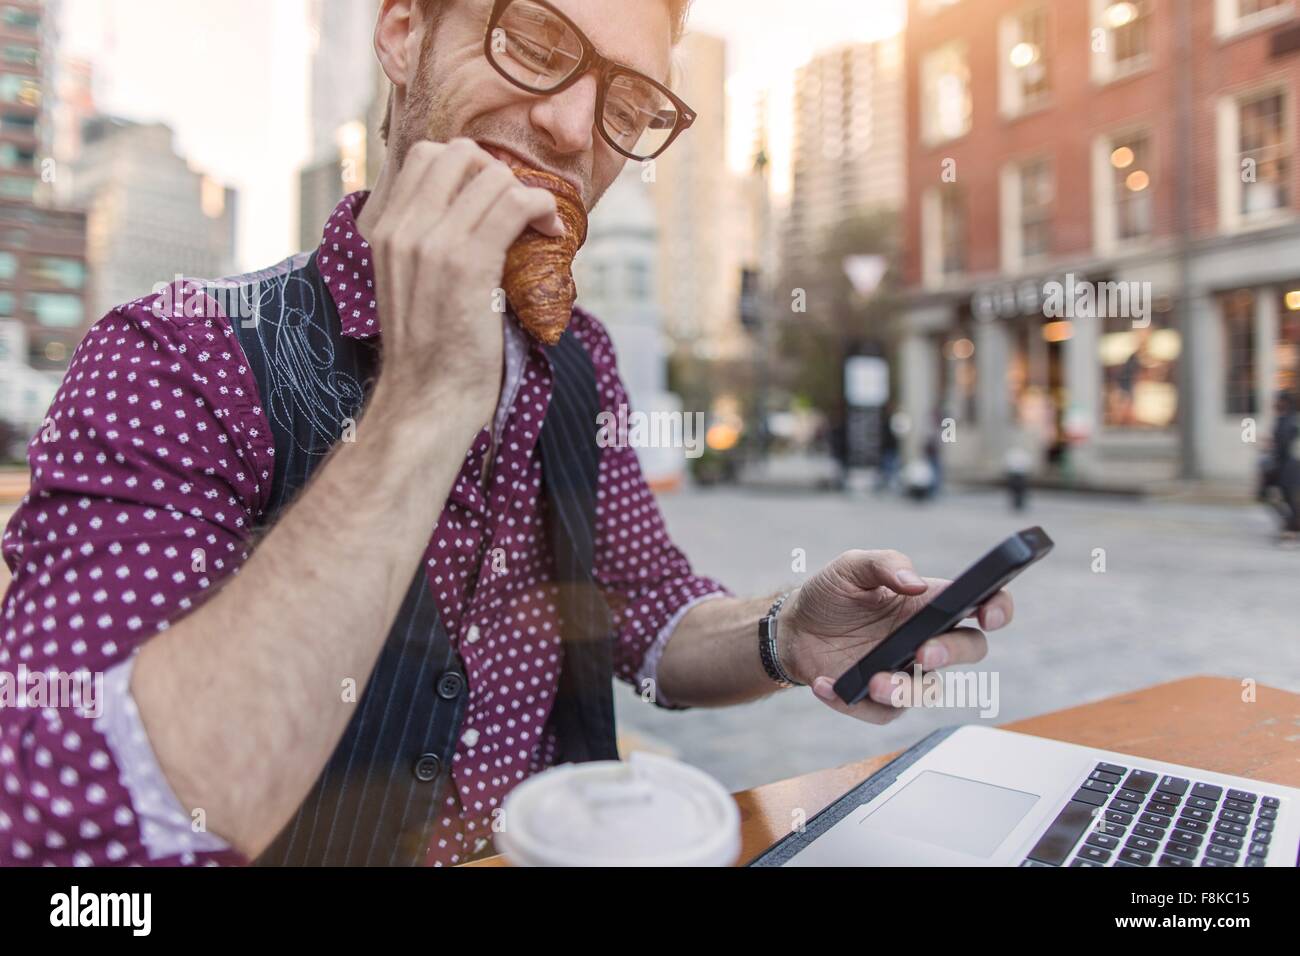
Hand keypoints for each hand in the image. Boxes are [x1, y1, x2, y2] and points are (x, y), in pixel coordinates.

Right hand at [366, 138, 563, 438]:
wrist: (427, 400)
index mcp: (385, 230)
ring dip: (528, 194)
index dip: (468, 167)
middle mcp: (404, 229)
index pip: (425, 157)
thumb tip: (468, 214)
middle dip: (498, 172)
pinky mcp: (469, 263)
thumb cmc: (430, 354)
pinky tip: (552, 232)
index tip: (492, 199)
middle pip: (458, 153)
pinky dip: (544, 209)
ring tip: (541, 225)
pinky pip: (516, 203)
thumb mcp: (411, 285)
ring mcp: (434, 243)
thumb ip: (425, 244)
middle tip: (517, 210)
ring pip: (493, 176)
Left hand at [781, 550, 1013, 723]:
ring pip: (929, 691)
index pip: (981, 604)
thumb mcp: (851, 566)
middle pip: (970, 650)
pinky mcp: (879, 698)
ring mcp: (905, 670)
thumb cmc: (830, 594)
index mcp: (928, 603)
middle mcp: (925, 638)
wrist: (793, 628)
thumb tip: (915, 583)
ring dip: (904, 689)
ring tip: (872, 681)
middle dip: (954, 653)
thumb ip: (884, 564)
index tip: (988, 614)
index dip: (998, 609)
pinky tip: (828, 685)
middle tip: (924, 652)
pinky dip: (853, 703)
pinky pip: (883, 712)